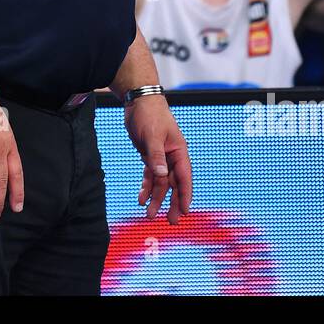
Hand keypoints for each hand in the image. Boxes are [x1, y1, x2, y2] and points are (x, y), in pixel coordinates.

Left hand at [124, 94, 190, 223]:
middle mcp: (172, 157)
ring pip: (160, 183)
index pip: (184, 177)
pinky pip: (150, 176)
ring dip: (156, 198)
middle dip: (172, 203)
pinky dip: (146, 187)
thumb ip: (156, 157)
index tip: (185, 211)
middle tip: (171, 221)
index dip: (185, 195)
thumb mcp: (152, 136)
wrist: (138, 102)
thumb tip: (161, 176)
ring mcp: (161, 157)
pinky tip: (141, 199)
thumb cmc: (150, 115)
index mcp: (179, 151)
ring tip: (150, 215)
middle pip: (173, 184)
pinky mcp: (149, 156)